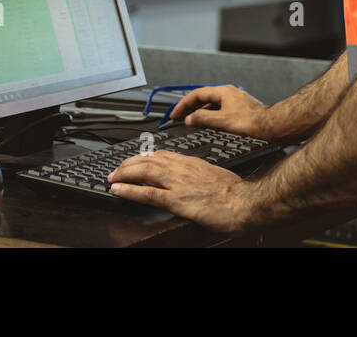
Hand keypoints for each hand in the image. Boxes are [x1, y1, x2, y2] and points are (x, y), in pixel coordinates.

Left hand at [107, 150, 255, 232]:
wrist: (245, 202)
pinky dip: (129, 190)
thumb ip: (200, 174)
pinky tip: (118, 190)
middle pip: (147, 160)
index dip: (143, 157)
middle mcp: (181, 169)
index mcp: (191, 162)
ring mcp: (177, 184)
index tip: (134, 161)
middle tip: (116, 170)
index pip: (161, 154)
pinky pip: (147, 193)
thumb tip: (194, 178)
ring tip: (111, 178)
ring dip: (123, 174)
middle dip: (128, 164)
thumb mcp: (215, 174)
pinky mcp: (177, 200)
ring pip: (143, 172)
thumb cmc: (235, 192)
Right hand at [169, 84, 270, 137]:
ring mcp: (235, 101)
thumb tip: (190, 118)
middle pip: (203, 98)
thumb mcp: (221, 120)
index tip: (175, 113)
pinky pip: (219, 110)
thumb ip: (203, 118)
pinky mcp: (240, 110)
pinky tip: (209, 125)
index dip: (183, 104)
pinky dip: (210, 116)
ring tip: (191, 122)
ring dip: (200, 113)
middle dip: (190, 108)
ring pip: (212, 105)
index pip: (196, 94)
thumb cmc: (252, 122)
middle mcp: (229, 94)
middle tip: (179, 117)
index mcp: (223, 92)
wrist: (271, 126)